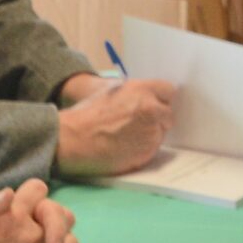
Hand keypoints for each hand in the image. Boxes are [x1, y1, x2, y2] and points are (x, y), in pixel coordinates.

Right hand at [55, 79, 179, 176]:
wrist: (74, 139)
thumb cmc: (87, 114)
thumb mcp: (112, 91)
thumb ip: (136, 93)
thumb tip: (150, 96)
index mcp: (142, 90)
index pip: (169, 91)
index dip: (161, 99)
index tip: (155, 104)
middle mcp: (152, 110)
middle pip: (168, 113)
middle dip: (158, 118)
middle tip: (138, 123)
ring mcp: (152, 132)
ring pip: (161, 132)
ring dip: (151, 134)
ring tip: (127, 136)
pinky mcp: (148, 152)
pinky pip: (153, 149)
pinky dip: (144, 148)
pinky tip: (125, 146)